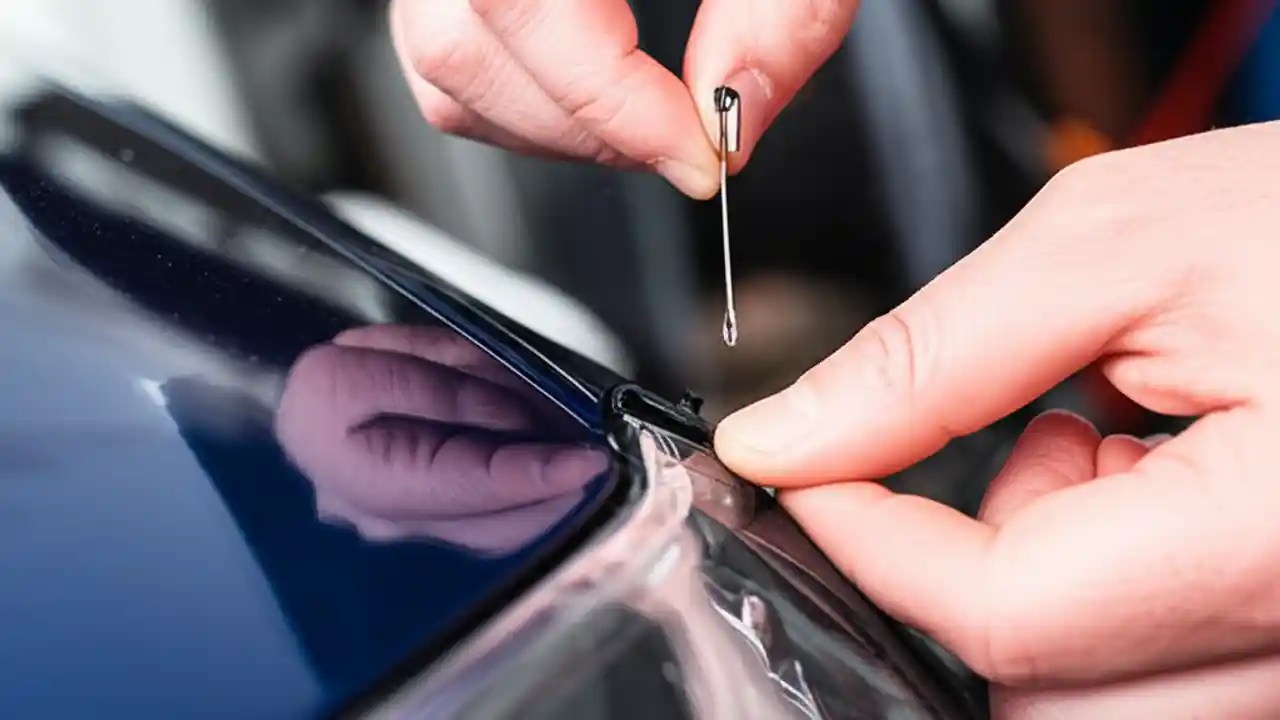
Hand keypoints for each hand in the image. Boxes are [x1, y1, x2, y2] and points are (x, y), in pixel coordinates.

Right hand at [276, 324, 606, 555]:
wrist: (293, 409)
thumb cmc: (323, 381)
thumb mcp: (370, 359)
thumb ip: (445, 386)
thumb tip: (514, 418)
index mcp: (370, 476)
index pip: (476, 486)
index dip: (539, 474)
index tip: (591, 459)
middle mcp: (391, 520)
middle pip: (496, 522)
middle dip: (552, 492)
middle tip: (595, 454)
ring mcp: (408, 531)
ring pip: (497, 528)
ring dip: (542, 497)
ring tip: (572, 451)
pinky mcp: (427, 526)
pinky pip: (487, 521)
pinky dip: (522, 495)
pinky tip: (544, 463)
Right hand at [390, 0, 858, 197]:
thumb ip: (782, 8)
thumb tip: (735, 118)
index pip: (510, 7)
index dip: (608, 105)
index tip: (699, 159)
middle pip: (453, 49)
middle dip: (580, 129)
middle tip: (679, 148)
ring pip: (438, 59)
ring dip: (548, 124)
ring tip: (647, 127)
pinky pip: (449, 43)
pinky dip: (524, 96)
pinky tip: (606, 93)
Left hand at [715, 121, 1279, 717]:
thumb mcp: (1124, 243)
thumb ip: (936, 356)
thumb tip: (790, 435)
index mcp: (1273, 542)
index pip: (994, 615)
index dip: (866, 535)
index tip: (808, 461)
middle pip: (1034, 690)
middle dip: (966, 564)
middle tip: (1026, 430)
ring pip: (1087, 690)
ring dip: (1043, 570)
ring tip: (1111, 434)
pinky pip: (1154, 662)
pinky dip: (1105, 577)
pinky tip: (1152, 473)